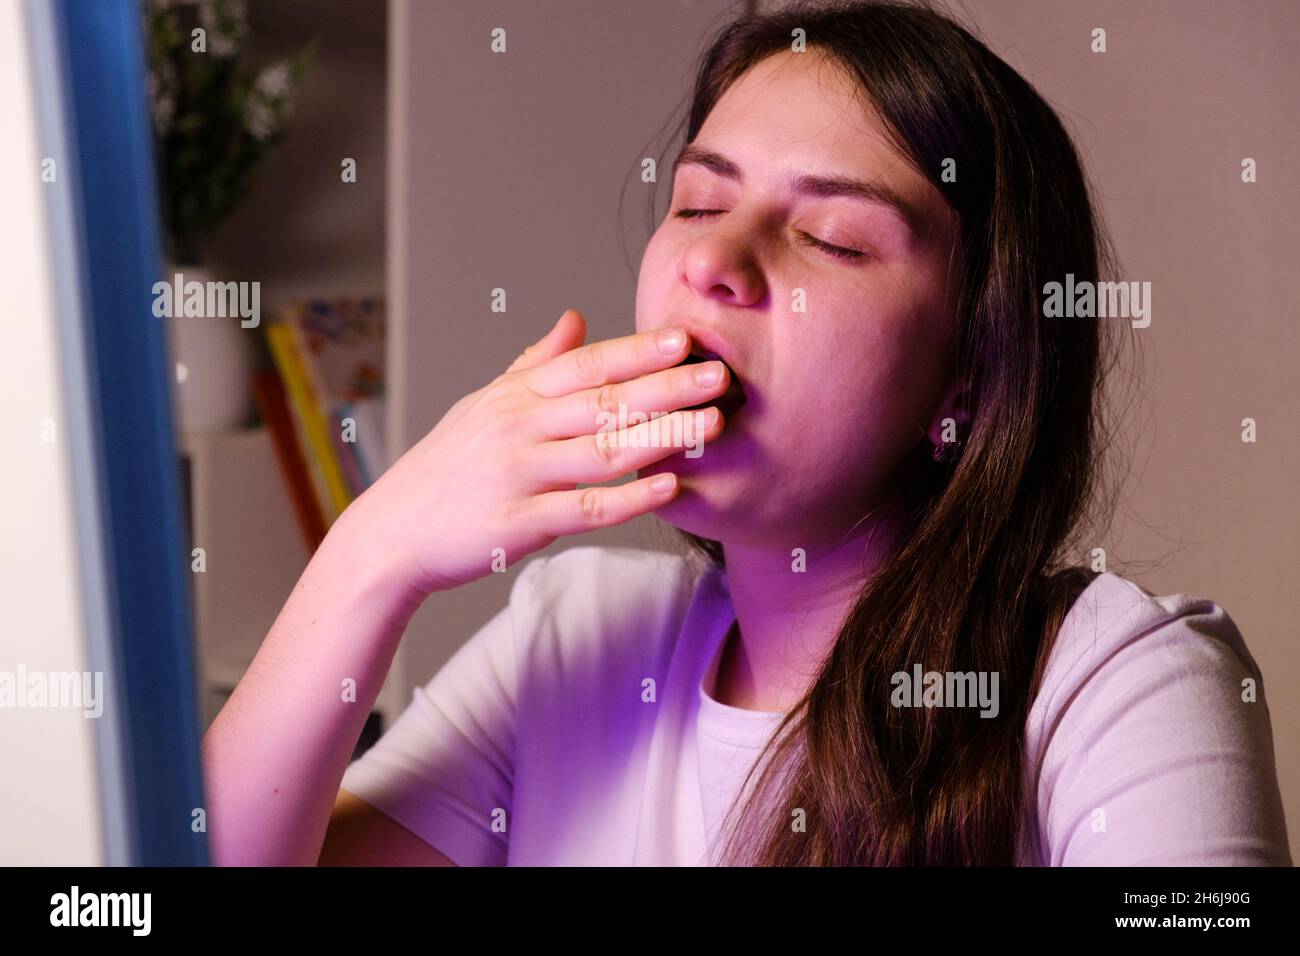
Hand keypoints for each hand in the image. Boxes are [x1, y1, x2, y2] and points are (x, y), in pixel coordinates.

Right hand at [340, 308, 730, 597]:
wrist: (391, 534)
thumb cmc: (444, 469)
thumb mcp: (482, 406)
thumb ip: (533, 363)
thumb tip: (576, 318)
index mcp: (512, 396)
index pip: (584, 365)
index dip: (636, 351)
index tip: (684, 338)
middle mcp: (516, 429)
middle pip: (602, 401)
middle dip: (666, 386)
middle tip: (721, 374)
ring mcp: (517, 475)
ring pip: (602, 451)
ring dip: (663, 436)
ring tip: (713, 425)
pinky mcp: (518, 524)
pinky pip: (584, 508)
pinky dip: (629, 497)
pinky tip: (669, 486)